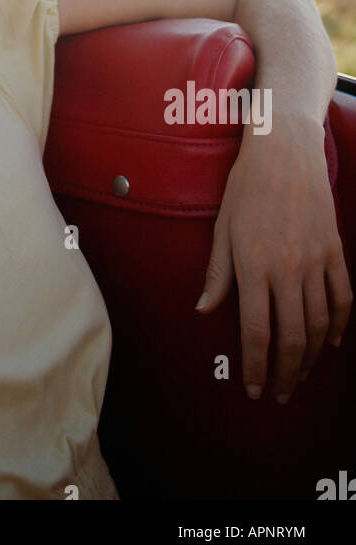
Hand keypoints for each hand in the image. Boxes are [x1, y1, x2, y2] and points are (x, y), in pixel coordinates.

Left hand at [195, 121, 351, 401]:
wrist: (286, 151)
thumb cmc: (245, 186)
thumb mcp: (221, 227)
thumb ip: (217, 274)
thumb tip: (203, 310)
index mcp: (254, 265)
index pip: (257, 332)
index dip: (257, 367)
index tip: (254, 389)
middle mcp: (288, 269)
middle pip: (292, 338)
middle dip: (285, 374)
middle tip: (278, 393)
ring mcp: (316, 261)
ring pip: (319, 326)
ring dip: (310, 357)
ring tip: (298, 374)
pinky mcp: (335, 251)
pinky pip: (343, 299)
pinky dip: (338, 326)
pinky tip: (329, 343)